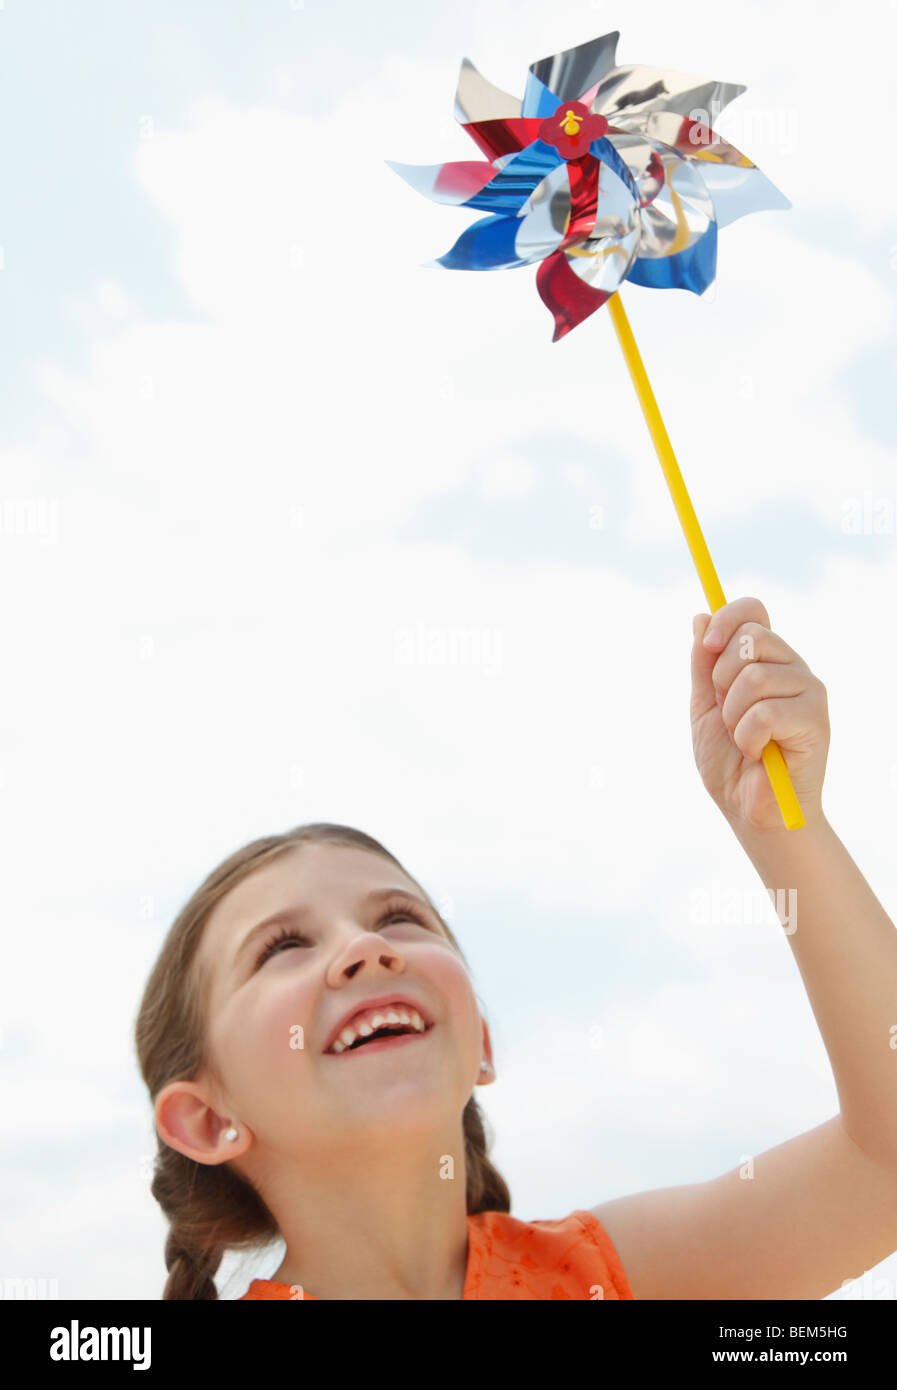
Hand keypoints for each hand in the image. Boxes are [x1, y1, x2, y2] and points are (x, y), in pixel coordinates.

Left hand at [690, 597, 829, 832]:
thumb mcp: (705, 707)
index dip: (726, 619)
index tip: (706, 646)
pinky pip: (766, 712)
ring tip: (744, 739)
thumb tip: (701, 617)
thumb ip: (703, 665)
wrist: (748, 809)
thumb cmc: (729, 762)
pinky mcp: (816, 719)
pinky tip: (758, 752)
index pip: (753, 611)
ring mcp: (808, 690)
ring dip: (734, 716)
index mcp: (765, 659)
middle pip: (751, 637)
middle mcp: (791, 667)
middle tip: (729, 713)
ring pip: (754, 677)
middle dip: (722, 679)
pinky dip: (748, 738)